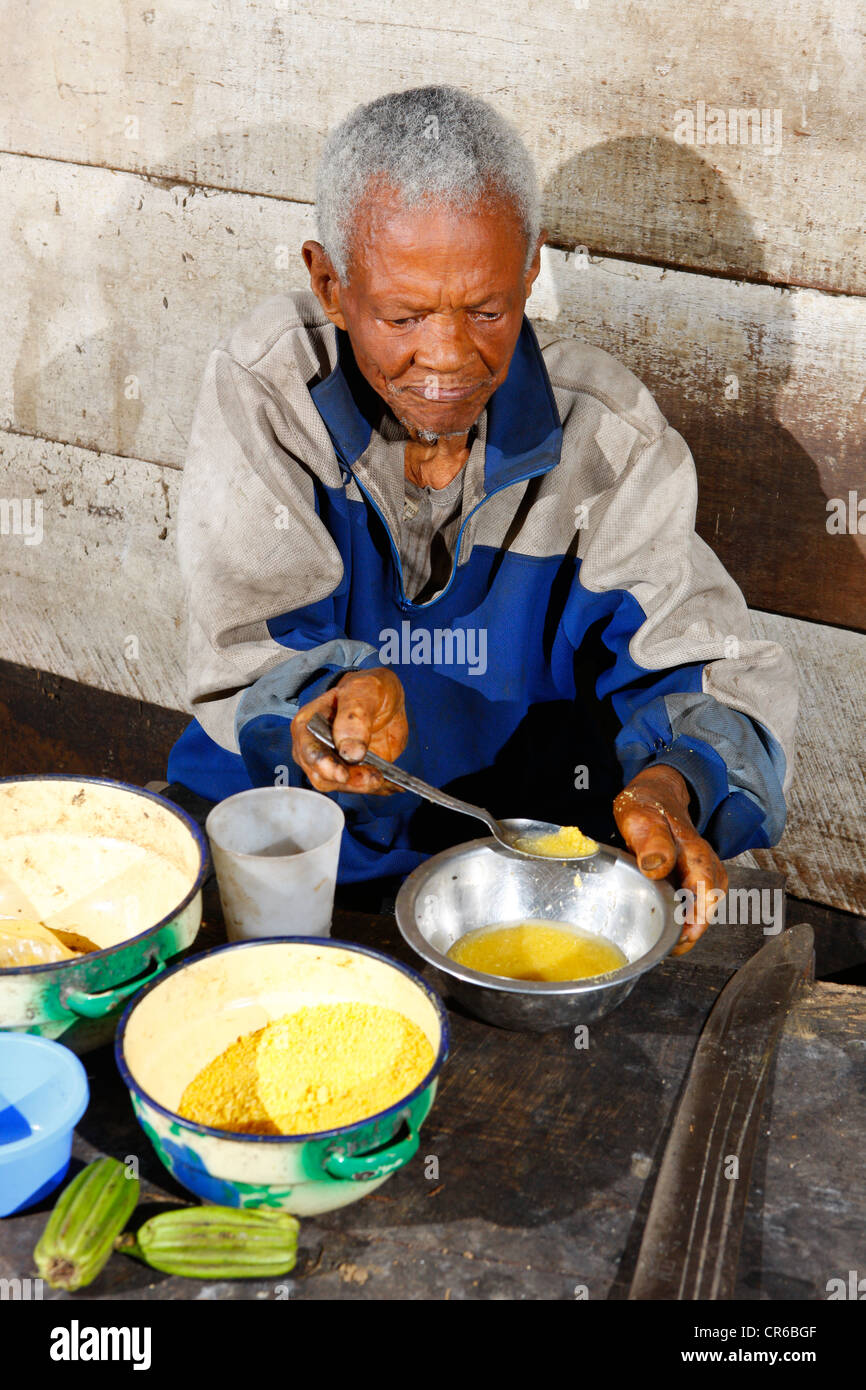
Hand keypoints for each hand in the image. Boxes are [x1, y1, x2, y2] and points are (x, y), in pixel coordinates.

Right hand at [290, 668, 407, 794]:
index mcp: (309, 724)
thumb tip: (350, 753)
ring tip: (384, 778)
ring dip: (363, 786)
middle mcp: (315, 748)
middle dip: (348, 781)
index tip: (342, 774)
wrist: (386, 698)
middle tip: (374, 777)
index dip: (323, 765)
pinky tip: (393, 783)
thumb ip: (354, 717)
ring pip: (341, 786)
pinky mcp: (353, 773)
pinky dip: (378, 789)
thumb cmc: (367, 688)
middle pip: (322, 776)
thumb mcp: (363, 691)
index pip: (308, 750)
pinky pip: (361, 788)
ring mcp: (334, 762)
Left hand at [613, 764, 727, 954]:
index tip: (685, 938)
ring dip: (692, 923)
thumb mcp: (641, 817)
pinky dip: (686, 913)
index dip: (698, 918)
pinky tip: (669, 923)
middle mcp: (703, 862)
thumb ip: (652, 841)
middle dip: (695, 928)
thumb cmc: (647, 805)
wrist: (654, 793)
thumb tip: (657, 869)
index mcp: (694, 851)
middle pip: (709, 902)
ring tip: (673, 943)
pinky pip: (695, 897)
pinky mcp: (691, 874)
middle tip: (674, 948)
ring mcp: (699, 869)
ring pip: (705, 902)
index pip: (706, 890)